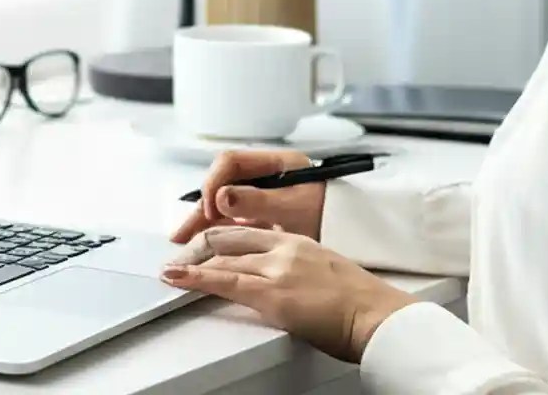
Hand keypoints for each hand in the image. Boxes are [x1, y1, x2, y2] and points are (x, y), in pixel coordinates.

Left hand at [163, 226, 417, 362]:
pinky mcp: (271, 292)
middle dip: (198, 246)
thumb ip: (298, 268)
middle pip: (227, 236)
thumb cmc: (360, 304)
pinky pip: (223, 280)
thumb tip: (283, 281)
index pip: (246, 230)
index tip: (204, 243)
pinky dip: (193, 278)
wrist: (377, 316)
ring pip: (220, 256)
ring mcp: (276, 268)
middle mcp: (283, 247)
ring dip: (190, 263)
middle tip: (179, 256)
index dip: (219, 235)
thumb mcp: (325, 271)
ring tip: (170, 269)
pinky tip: (176, 278)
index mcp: (297, 240)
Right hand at [171, 150, 324, 243]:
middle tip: (183, 233)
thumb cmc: (333, 220)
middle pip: (223, 186)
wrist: (358, 243)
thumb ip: (259, 201)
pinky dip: (218, 233)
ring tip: (184, 243)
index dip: (215, 183)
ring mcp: (265, 199)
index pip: (231, 163)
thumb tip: (221, 196)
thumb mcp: (295, 209)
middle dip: (202, 209)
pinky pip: (234, 223)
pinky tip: (204, 247)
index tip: (213, 208)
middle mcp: (267, 178)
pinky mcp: (266, 220)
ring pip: (224, 207)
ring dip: (204, 223)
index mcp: (277, 164)